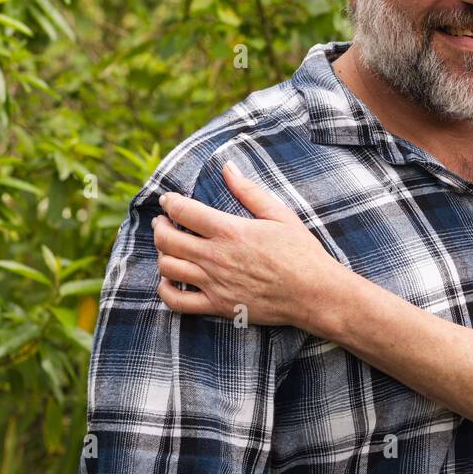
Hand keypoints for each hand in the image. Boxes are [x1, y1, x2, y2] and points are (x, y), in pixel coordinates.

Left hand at [152, 162, 348, 334]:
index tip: (167, 200)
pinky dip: (165, 290)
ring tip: (169, 248)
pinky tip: (170, 281)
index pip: (183, 211)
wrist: (314, 292)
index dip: (169, 203)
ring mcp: (214, 283)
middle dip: (159, 227)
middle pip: (167, 239)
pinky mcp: (217, 306)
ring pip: (168, 267)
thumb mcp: (279, 214)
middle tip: (162, 222)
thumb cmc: (301, 251)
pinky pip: (176, 302)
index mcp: (230, 230)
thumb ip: (249, 191)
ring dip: (162, 254)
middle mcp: (216, 256)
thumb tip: (228, 167)